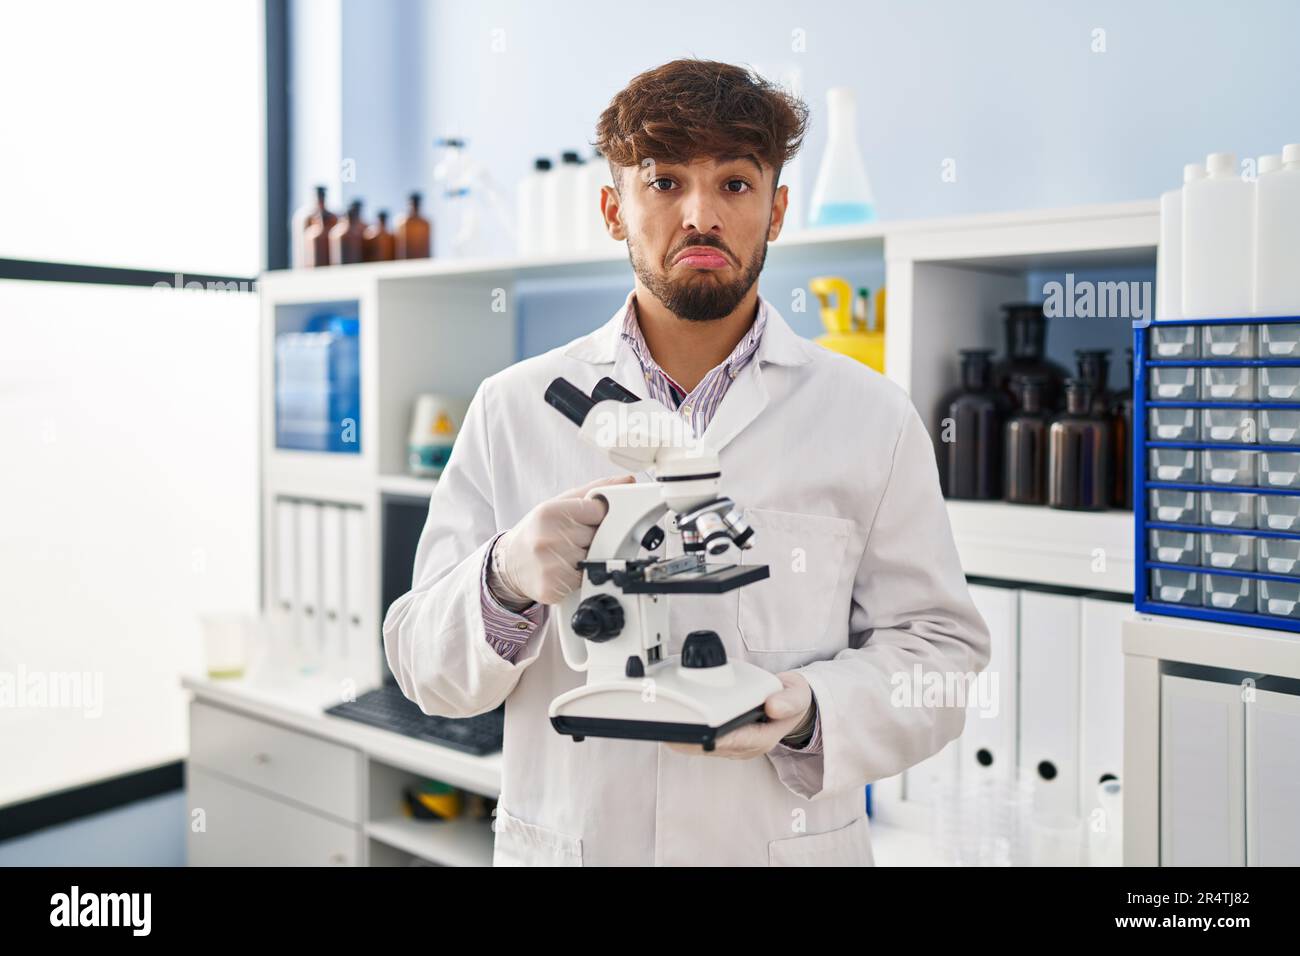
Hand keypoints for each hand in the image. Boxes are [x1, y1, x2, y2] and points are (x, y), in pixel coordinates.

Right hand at [489, 474, 635, 606]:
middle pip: (598, 536)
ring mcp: (549, 566)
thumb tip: (627, 480)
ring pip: (595, 560)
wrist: (510, 562)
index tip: (589, 519)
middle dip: (594, 538)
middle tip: (575, 539)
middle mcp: (546, 539)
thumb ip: (594, 490)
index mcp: (549, 513)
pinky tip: (566, 570)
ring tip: (570, 554)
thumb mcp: (559, 504)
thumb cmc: (538, 530)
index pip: (598, 510)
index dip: (599, 516)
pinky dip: (581, 577)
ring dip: (589, 558)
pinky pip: (585, 581)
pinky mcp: (552, 588)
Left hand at [666, 671, 812, 759]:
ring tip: (662, 724)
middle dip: (689, 738)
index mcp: (763, 738)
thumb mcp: (798, 696)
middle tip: (666, 725)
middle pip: (712, 746)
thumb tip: (773, 706)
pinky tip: (670, 724)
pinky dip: (686, 732)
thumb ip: (789, 701)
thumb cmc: (791, 700)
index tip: (695, 731)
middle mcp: (745, 746)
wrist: (791, 705)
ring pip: (703, 746)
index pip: (735, 741)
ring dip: (683, 737)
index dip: (713, 738)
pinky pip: (702, 741)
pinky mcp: (724, 739)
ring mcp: (733, 745)